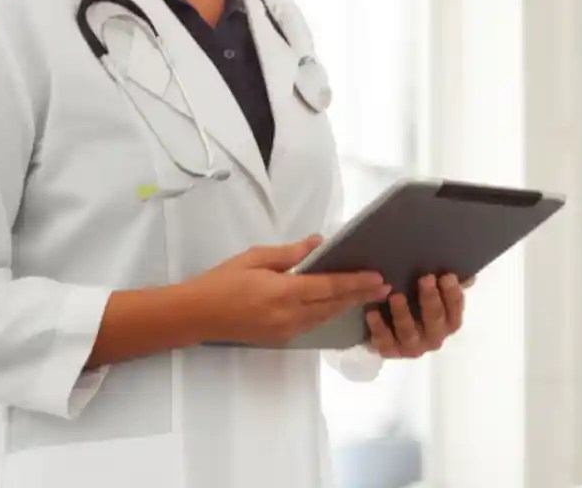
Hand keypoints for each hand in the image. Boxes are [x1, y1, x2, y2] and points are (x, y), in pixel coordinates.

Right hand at [188, 235, 391, 344]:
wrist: (196, 315)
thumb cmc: (223, 281)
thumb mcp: (256, 257)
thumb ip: (291, 253)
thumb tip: (319, 243)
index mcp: (284, 292)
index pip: (329, 286)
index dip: (356, 282)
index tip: (378, 278)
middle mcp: (290, 315)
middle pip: (333, 305)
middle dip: (360, 295)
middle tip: (385, 287)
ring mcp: (286, 330)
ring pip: (325, 316)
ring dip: (347, 305)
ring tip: (368, 295)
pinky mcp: (281, 337)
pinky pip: (312, 324)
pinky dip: (329, 313)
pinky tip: (338, 305)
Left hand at [365, 273, 472, 357]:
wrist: (390, 326)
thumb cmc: (418, 304)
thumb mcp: (435, 293)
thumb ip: (451, 286)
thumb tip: (468, 278)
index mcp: (448, 324)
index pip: (456, 312)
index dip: (453, 296)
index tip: (446, 276)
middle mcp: (433, 338)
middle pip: (435, 321)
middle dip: (431, 299)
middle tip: (425, 278)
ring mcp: (411, 347)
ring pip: (409, 333)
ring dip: (403, 314)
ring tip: (395, 296)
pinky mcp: (390, 351)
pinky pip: (384, 342)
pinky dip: (378, 328)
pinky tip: (372, 312)